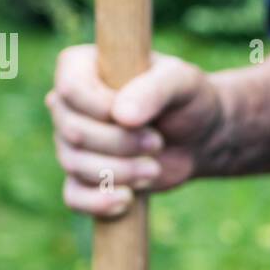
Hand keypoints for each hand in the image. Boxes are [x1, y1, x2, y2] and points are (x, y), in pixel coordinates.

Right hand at [47, 45, 222, 216]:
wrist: (200, 137)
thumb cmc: (188, 100)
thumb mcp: (182, 82)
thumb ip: (155, 89)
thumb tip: (121, 116)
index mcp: (82, 67)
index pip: (69, 89)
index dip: (102, 109)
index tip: (139, 117)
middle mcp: (69, 104)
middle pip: (73, 132)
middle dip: (120, 144)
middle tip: (158, 143)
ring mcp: (72, 142)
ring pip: (75, 165)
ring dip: (120, 172)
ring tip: (154, 168)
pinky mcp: (84, 176)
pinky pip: (73, 196)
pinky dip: (99, 202)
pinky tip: (128, 200)